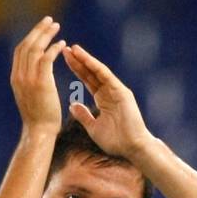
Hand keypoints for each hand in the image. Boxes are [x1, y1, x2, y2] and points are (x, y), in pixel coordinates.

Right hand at [11, 16, 66, 132]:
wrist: (39, 133)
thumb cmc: (39, 119)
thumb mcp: (29, 97)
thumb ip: (30, 82)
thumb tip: (34, 74)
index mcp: (15, 78)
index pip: (20, 51)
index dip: (30, 37)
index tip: (41, 30)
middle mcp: (19, 75)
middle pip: (26, 44)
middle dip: (38, 30)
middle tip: (49, 21)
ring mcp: (28, 79)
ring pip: (35, 48)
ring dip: (46, 35)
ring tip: (56, 26)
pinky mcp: (41, 82)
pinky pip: (47, 58)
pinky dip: (54, 49)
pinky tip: (62, 44)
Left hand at [63, 43, 152, 160]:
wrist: (132, 148)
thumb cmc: (116, 141)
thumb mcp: (93, 128)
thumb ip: (83, 116)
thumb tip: (72, 105)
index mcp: (103, 99)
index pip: (87, 80)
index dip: (77, 70)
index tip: (65, 60)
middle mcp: (109, 92)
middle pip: (91, 73)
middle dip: (78, 61)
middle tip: (64, 49)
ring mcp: (116, 90)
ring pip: (97, 71)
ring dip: (85, 59)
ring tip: (72, 49)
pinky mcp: (121, 91)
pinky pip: (106, 75)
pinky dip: (94, 66)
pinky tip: (84, 58)